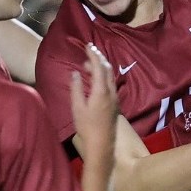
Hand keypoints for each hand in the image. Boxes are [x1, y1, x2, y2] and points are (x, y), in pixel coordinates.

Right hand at [70, 43, 118, 167]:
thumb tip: (75, 73)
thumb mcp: (77, 107)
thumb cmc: (87, 127)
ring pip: (110, 76)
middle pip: (107, 68)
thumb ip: (76, 88)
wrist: (102, 144)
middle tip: (88, 52)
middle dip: (98, 58)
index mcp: (101, 90)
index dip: (93, 54)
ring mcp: (115, 98)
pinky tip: (95, 81)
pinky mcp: (115, 104)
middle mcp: (111, 92)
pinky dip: (103, 76)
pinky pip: (110, 84)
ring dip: (101, 67)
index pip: (98, 66)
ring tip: (88, 66)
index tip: (87, 45)